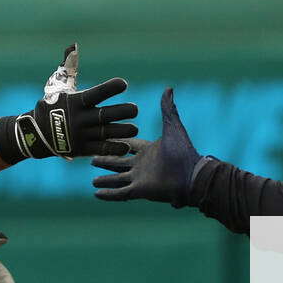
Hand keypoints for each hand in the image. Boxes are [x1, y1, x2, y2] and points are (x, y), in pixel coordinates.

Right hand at [13, 47, 136, 158]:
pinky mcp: (82, 149)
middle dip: (122, 111)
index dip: (110, 88)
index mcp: (76, 101)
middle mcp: (79, 118)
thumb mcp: (59, 86)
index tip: (124, 84)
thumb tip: (73, 45)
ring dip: (123, 131)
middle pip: (105, 115)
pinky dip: (115, 148)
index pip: (95, 94)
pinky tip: (126, 145)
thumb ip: (69, 66)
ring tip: (135, 129)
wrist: (36, 134)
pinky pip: (101, 149)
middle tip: (135, 109)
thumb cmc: (53, 106)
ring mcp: (81, 135)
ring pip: (107, 133)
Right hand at [91, 88, 201, 206]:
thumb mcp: (172, 126)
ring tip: (93, 181)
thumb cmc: (183, 151)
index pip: (129, 145)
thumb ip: (168, 109)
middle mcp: (143, 165)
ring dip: (105, 180)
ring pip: (117, 179)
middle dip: (107, 161)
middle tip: (92, 160)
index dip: (118, 141)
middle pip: (120, 163)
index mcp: (149, 150)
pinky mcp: (139, 191)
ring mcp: (140, 179)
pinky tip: (96, 194)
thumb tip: (169, 88)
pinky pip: (120, 193)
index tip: (105, 138)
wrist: (191, 175)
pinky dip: (108, 194)